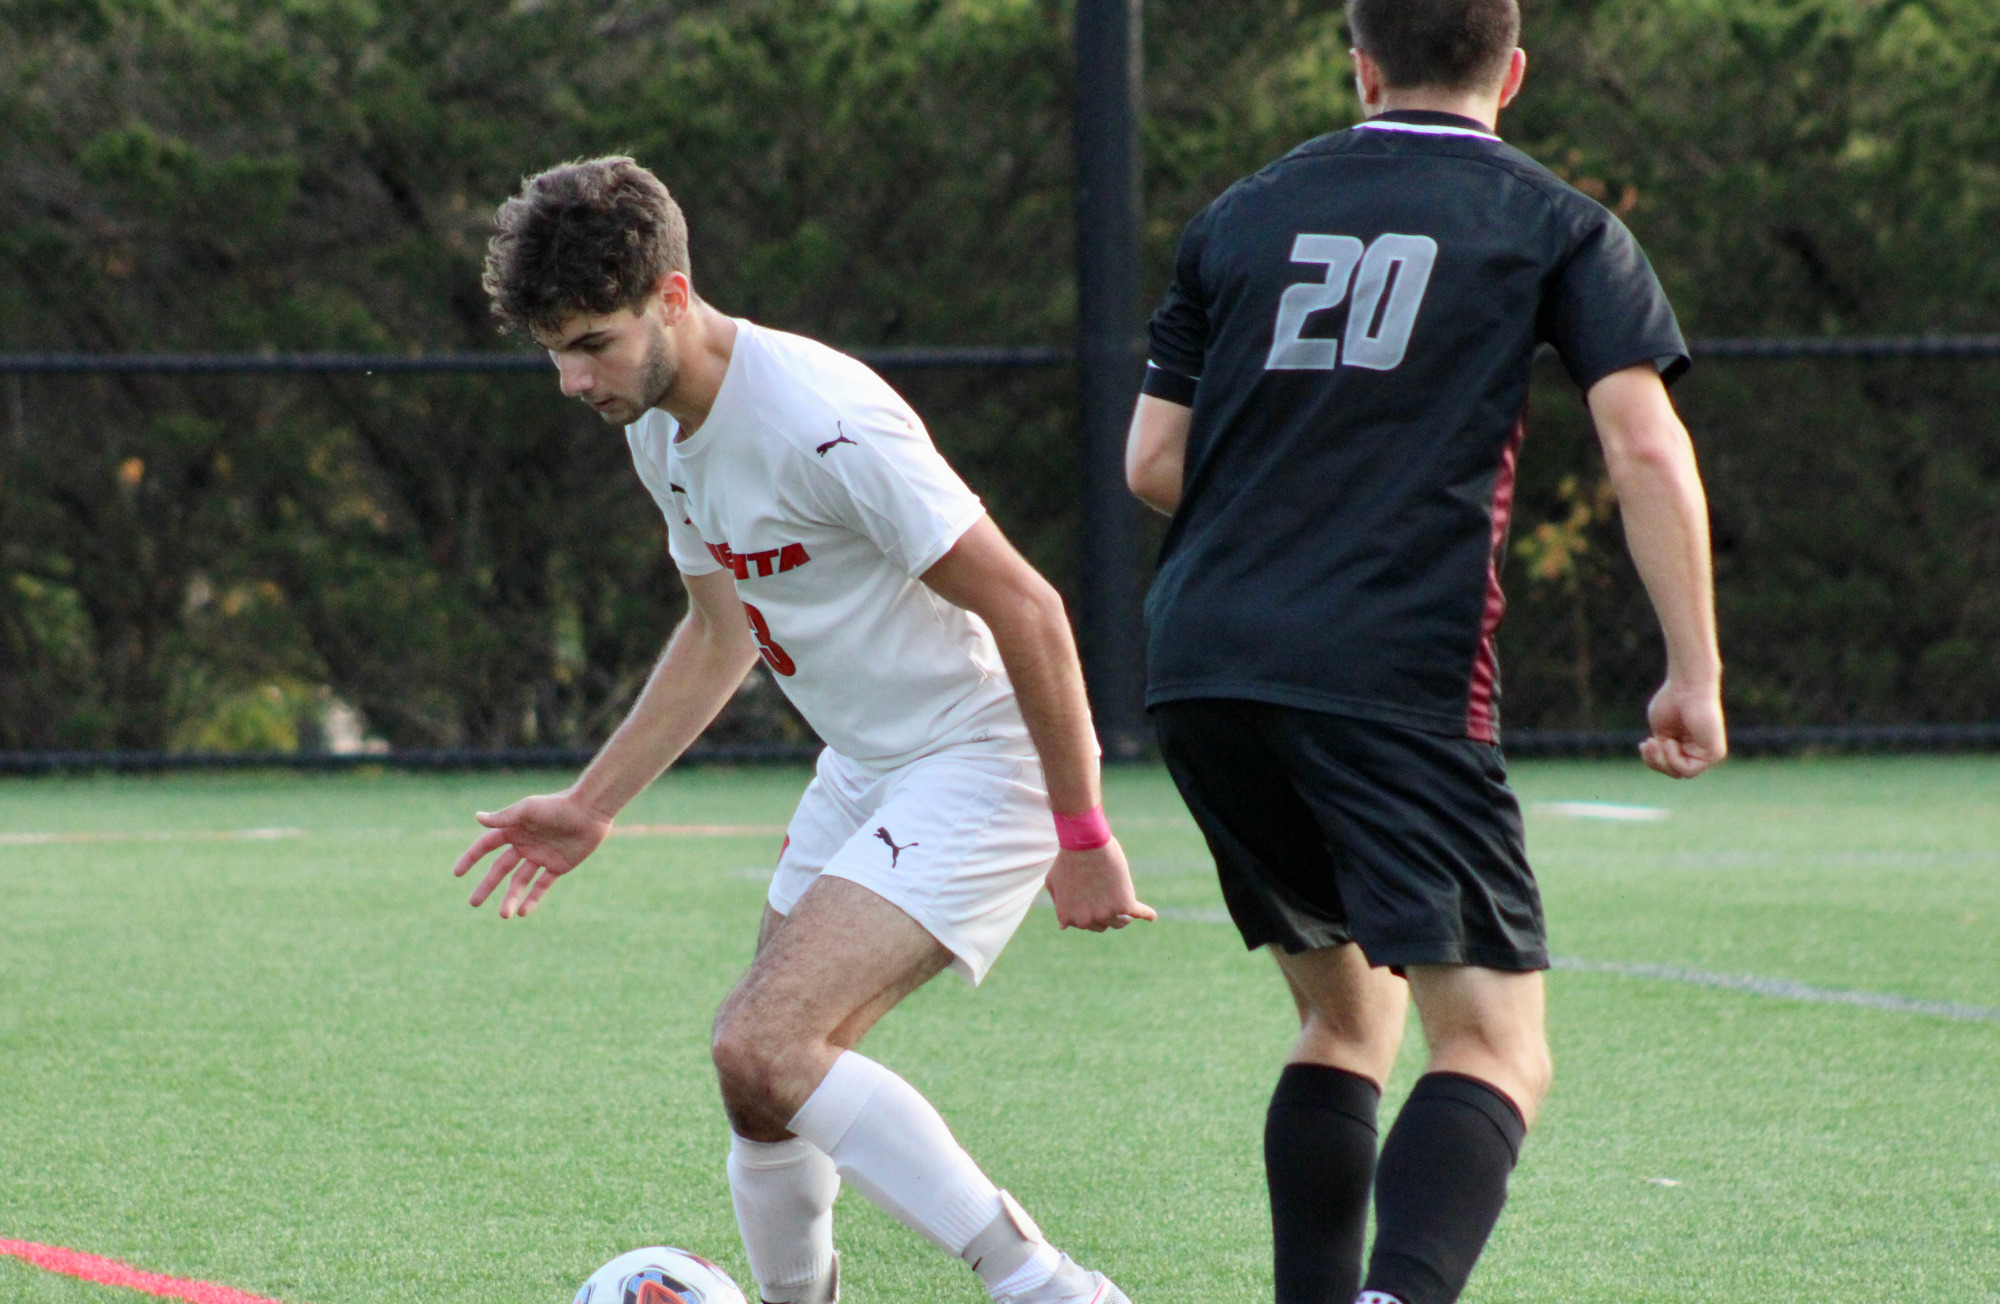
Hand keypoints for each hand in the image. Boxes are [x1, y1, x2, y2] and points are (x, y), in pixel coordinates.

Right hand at [452, 791, 612, 917]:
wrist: (590, 811)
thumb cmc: (558, 806)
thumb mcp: (528, 810)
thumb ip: (504, 818)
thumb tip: (477, 818)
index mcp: (515, 829)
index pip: (487, 846)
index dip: (471, 858)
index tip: (457, 873)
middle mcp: (525, 844)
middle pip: (500, 869)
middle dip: (487, 886)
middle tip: (473, 903)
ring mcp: (541, 856)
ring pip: (520, 881)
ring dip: (511, 898)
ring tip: (504, 915)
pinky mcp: (558, 866)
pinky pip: (542, 885)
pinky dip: (533, 899)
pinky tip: (524, 912)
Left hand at [1045, 839, 1157, 931]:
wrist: (1085, 843)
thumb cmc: (1068, 858)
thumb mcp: (1053, 882)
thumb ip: (1059, 903)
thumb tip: (1063, 925)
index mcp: (1068, 917)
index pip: (1082, 923)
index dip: (1087, 910)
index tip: (1090, 897)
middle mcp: (1086, 921)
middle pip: (1101, 925)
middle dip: (1102, 913)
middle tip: (1104, 896)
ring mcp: (1106, 914)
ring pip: (1119, 922)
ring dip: (1122, 916)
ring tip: (1124, 904)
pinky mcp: (1125, 904)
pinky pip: (1140, 913)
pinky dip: (1146, 914)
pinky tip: (1151, 916)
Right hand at [1640, 678, 1726, 777]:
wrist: (1687, 686)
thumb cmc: (1672, 700)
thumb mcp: (1660, 731)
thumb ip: (1661, 750)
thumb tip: (1662, 765)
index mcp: (1687, 745)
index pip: (1669, 765)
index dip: (1653, 759)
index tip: (1645, 742)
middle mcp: (1699, 751)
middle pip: (1673, 772)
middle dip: (1655, 761)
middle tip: (1647, 744)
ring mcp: (1708, 753)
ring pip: (1680, 773)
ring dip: (1663, 760)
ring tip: (1658, 742)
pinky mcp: (1714, 753)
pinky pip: (1689, 770)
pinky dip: (1674, 759)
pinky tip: (1670, 743)